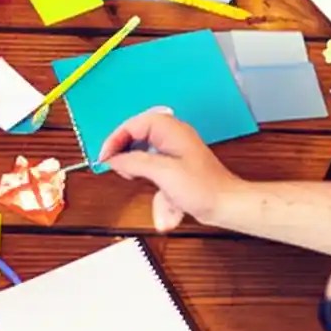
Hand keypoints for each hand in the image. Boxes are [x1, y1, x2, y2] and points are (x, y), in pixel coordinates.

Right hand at [97, 110, 244, 230]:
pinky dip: (152, 183)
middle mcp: (171, 136)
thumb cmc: (204, 188)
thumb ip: (134, 162)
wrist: (226, 204)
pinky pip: (153, 168)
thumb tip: (114, 158)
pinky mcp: (175, 166)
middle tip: (115, 166)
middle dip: (124, 152)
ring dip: (137, 168)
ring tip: (132, 177)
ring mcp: (173, 150)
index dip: (115, 140)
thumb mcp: (163, 172)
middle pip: (136, 136)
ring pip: (143, 152)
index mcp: (170, 130)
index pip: (132, 125)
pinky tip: (162, 200)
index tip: (105, 156)